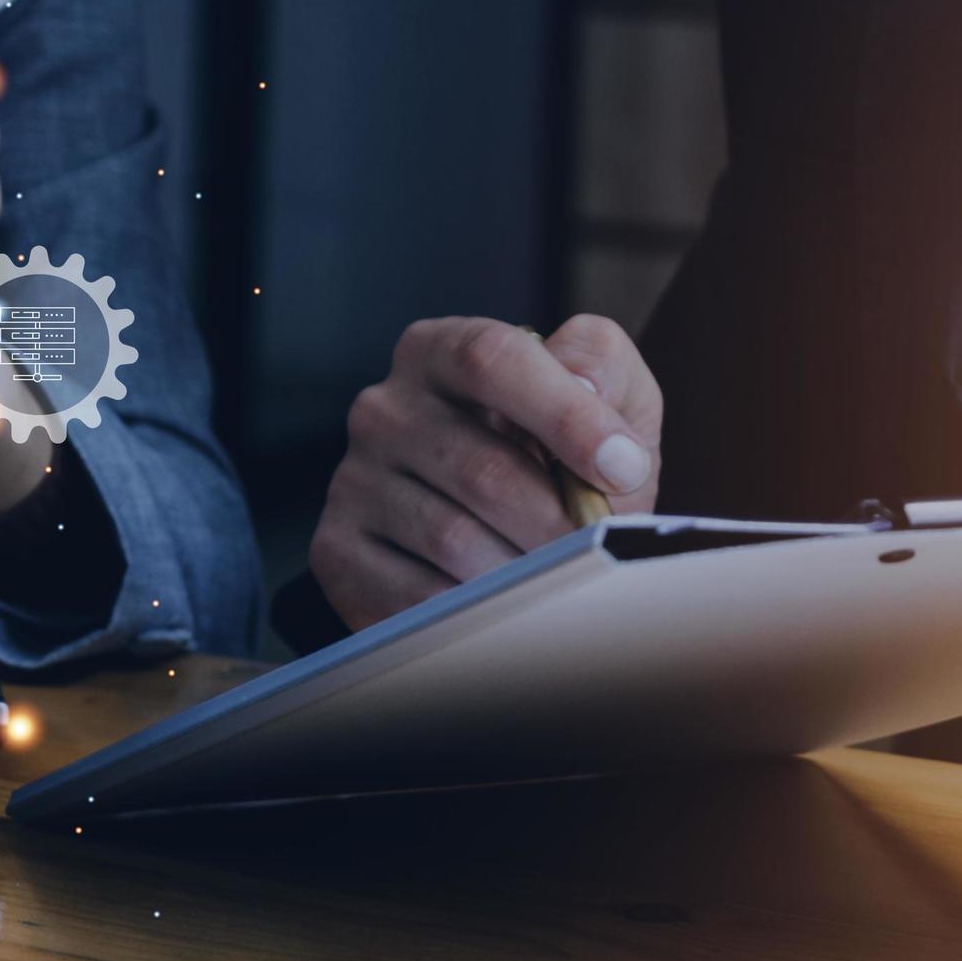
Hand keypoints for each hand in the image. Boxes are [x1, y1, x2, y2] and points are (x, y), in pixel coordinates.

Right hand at [308, 315, 662, 630]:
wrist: (500, 533)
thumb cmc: (558, 456)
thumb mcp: (603, 396)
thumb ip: (600, 364)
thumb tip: (585, 389)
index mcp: (439, 351)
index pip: (491, 359)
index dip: (564, 414)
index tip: (624, 468)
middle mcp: (382, 408)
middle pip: (479, 466)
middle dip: (557, 520)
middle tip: (601, 552)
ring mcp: (352, 480)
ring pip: (450, 536)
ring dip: (522, 571)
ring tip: (561, 583)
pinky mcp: (337, 549)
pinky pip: (415, 593)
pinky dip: (476, 609)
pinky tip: (506, 606)